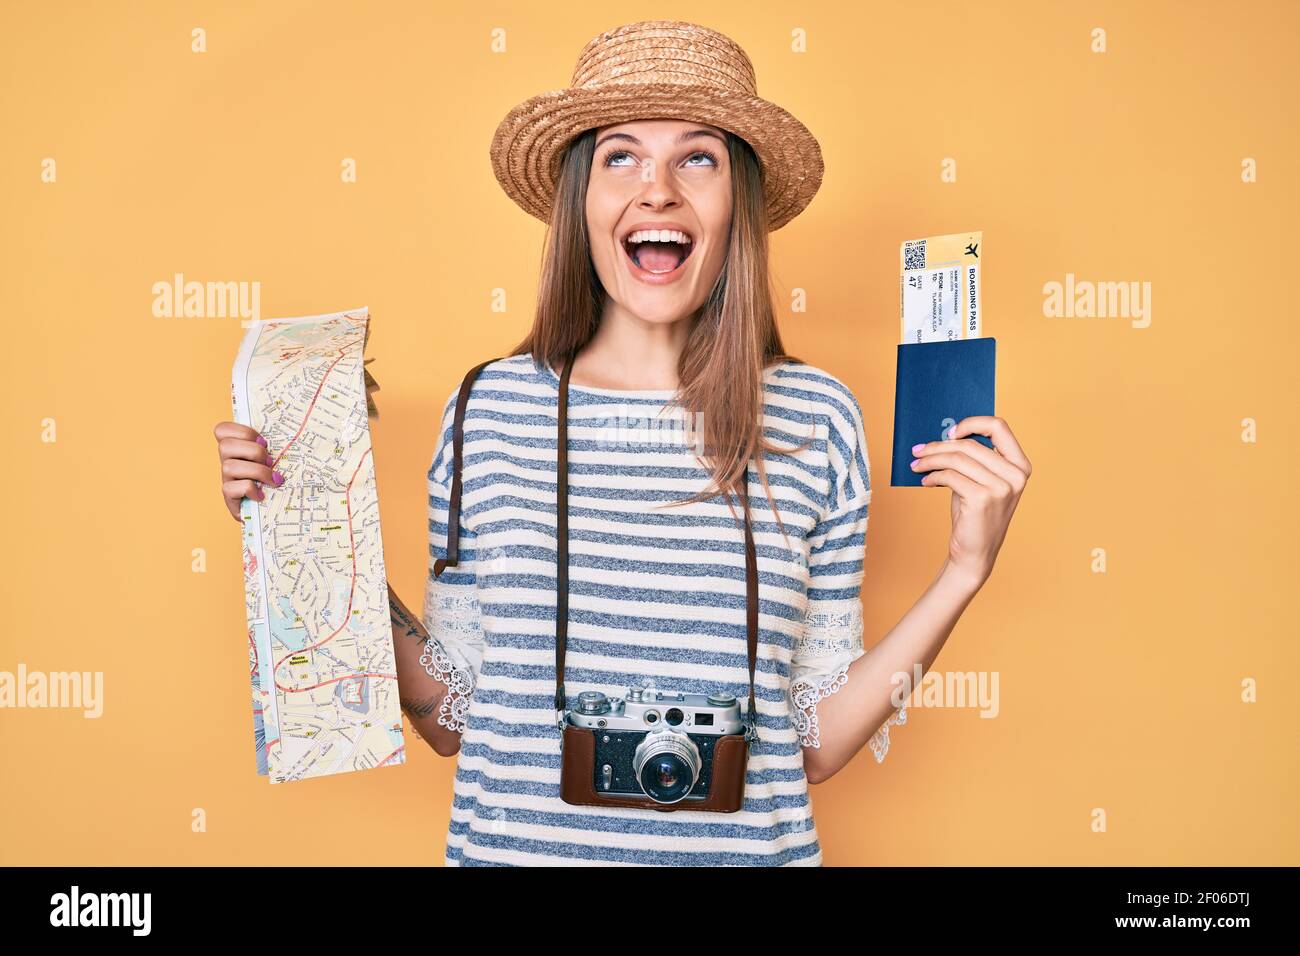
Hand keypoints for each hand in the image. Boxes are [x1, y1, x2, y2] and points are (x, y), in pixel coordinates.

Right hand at [212, 421, 283, 520]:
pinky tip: (261, 495)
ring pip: (229, 467)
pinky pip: (230, 488)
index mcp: (237, 448)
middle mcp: (228, 461)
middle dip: (254, 451)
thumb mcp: (278, 458)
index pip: (222, 430)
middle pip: (225, 446)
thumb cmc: (278, 479)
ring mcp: (227, 480)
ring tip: (273, 480)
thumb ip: (276, 444)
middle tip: (271, 461)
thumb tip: (296, 428)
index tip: (262, 440)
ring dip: (257, 471)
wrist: (273, 511)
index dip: (241, 431)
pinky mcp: (229, 498)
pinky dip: (250, 490)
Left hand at [909, 416, 1031, 588]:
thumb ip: (973, 459)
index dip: (972, 423)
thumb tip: (943, 435)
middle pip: (969, 444)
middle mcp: (1016, 475)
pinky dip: (932, 475)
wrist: (975, 552)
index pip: (999, 427)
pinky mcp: (983, 499)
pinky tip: (925, 481)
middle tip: (918, 450)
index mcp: (1020, 465)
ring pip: (957, 459)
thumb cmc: (975, 514)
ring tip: (916, 465)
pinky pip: (950, 476)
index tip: (950, 432)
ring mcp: (1002, 488)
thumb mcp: (980, 481)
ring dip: (931, 460)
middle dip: (939, 445)